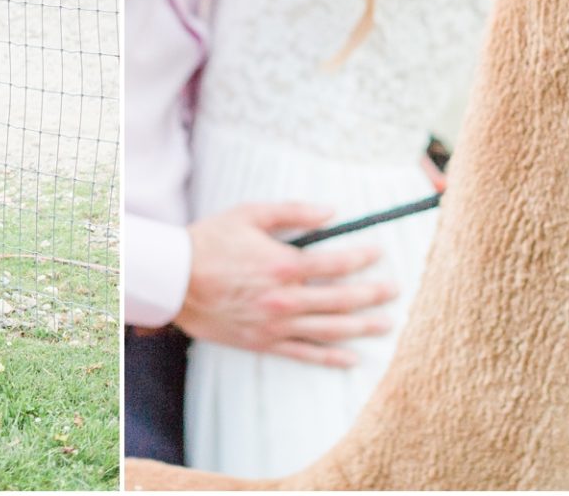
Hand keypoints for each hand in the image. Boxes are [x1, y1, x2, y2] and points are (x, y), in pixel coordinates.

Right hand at [175, 202, 396, 367]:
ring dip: (362, 327)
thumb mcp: (251, 214)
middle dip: (372, 294)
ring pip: (329, 329)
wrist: (174, 279)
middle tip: (394, 291)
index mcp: (284, 264)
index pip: (336, 263)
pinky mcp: (263, 342)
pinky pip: (304, 353)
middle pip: (341, 299)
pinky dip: (330, 357)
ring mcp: (276, 324)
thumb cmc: (211, 242)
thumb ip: (294, 211)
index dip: (363, 258)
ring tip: (385, 324)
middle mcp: (285, 298)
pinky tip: (352, 357)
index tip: (379, 253)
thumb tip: (332, 211)